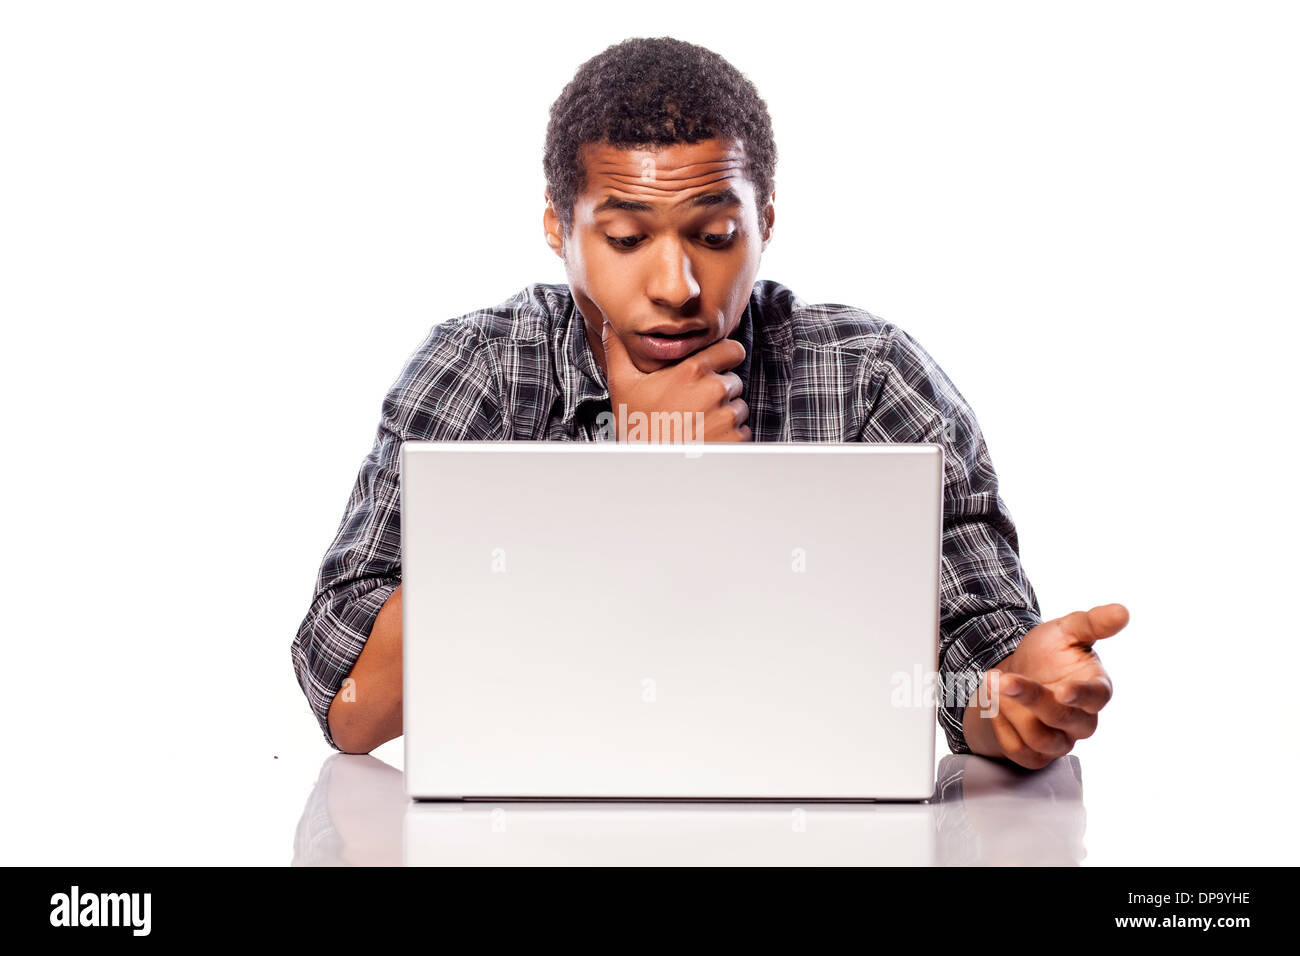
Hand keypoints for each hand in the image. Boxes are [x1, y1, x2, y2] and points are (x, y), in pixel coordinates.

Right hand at [600, 318, 751, 441]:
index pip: (732, 349)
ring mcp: (727, 416)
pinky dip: (729, 435)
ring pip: (738, 407)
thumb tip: (609, 324)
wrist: (649, 469)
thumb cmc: (636, 427)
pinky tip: (705, 439)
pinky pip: (742, 430)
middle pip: (733, 381)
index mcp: (692, 371)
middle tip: (694, 406)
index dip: (724, 357)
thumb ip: (620, 350)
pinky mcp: (735, 439)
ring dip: (724, 414)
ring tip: (697, 425)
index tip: (714, 368)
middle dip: (719, 391)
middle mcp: (715, 390)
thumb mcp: (623, 385)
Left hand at [964, 603, 1128, 769]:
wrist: (1016, 673)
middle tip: (1001, 678)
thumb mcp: (1066, 631)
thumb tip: (1123, 611)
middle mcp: (1082, 720)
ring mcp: (1060, 740)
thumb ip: (1093, 623)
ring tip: (993, 684)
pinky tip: (994, 705)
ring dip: (1010, 711)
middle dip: (1030, 698)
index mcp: (1096, 688)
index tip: (1063, 690)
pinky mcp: (1037, 755)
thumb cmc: (1047, 654)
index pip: (1097, 697)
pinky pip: (1019, 751)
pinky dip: (1001, 728)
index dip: (1082, 695)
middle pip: (1062, 718)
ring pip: (1040, 739)